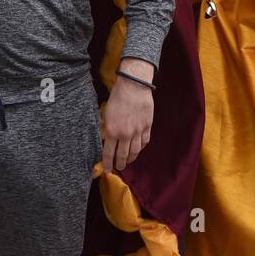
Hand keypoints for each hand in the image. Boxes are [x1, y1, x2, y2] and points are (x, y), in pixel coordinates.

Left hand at [103, 58, 153, 172]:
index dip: (107, 163)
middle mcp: (125, 134)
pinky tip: (138, 148)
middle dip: (119, 164)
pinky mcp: (147, 126)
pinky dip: (140, 147)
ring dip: (130, 158)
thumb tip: (108, 138)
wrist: (134, 86)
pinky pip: (144, 142)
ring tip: (128, 161)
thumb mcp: (107, 113)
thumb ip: (108, 128)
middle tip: (118, 167)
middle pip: (122, 156)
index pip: (109, 153)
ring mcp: (138, 131)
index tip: (107, 170)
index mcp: (113, 131)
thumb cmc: (118, 97)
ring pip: (135, 151)